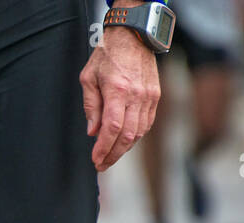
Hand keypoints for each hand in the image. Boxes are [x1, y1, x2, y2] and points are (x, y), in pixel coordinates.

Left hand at [79, 24, 160, 171]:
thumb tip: (93, 132)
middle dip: (113, 154)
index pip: (113, 128)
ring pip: (139, 131)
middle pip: (128, 135)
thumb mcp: (88, 78)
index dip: (104, 148)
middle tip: (101, 165)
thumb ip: (91, 106)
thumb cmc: (107, 55)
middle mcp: (137, 95)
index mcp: (118, 90)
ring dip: (124, 148)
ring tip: (110, 157)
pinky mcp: (155, 95)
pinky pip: (147, 123)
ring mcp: (149, 96)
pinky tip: (124, 143)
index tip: (95, 160)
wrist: (133, 36)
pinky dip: (136, 136)